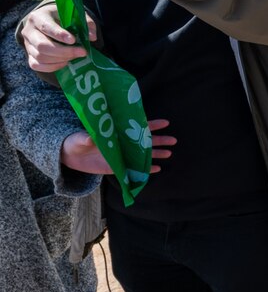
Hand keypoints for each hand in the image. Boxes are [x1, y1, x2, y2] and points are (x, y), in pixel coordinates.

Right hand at [20, 6, 97, 72]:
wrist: (48, 23)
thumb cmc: (63, 18)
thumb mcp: (75, 15)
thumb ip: (86, 24)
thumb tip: (92, 37)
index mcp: (38, 17)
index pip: (46, 27)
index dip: (59, 35)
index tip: (73, 40)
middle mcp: (29, 31)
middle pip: (42, 45)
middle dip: (64, 51)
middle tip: (82, 52)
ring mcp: (27, 44)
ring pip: (40, 57)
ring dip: (61, 59)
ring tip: (75, 56)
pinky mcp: (29, 56)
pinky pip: (37, 65)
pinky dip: (53, 66)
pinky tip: (65, 62)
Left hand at [60, 119, 175, 174]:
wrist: (70, 156)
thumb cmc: (75, 142)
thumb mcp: (78, 138)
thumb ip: (85, 138)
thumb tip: (90, 138)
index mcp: (116, 133)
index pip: (136, 127)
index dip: (151, 125)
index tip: (165, 123)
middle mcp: (122, 143)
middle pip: (145, 140)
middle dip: (160, 140)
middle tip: (173, 140)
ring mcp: (121, 155)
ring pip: (143, 154)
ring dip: (156, 154)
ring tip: (169, 153)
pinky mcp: (118, 167)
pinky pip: (135, 168)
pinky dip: (146, 169)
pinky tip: (157, 169)